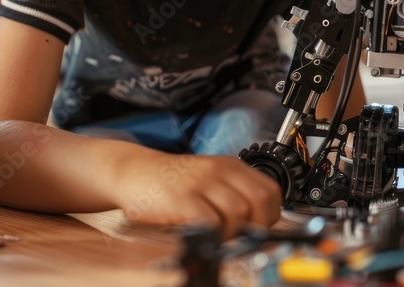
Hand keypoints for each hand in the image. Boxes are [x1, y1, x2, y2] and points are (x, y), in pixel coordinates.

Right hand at [113, 152, 281, 238]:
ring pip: (239, 211)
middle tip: (241, 236)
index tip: (259, 227)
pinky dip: (213, 234)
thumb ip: (232, 194)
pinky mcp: (182, 199)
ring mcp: (202, 183)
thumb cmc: (172, 181)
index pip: (270, 190)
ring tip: (219, 236)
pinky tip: (204, 235)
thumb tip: (256, 223)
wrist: (133, 171)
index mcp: (231, 166)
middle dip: (257, 225)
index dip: (270, 214)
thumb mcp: (209, 179)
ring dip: (234, 232)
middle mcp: (220, 171)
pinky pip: (210, 220)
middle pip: (260, 200)